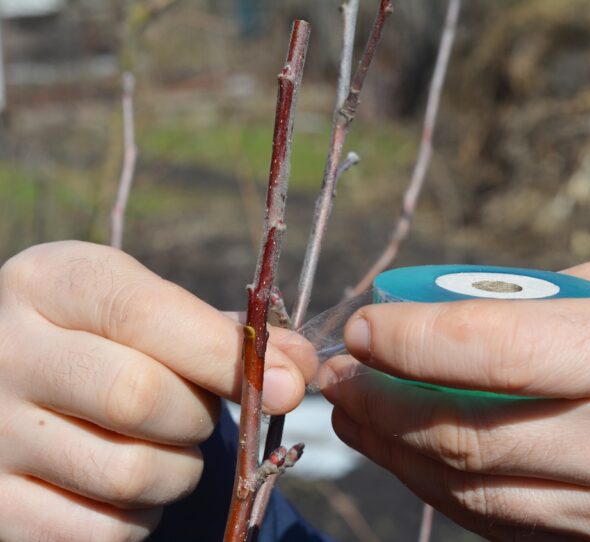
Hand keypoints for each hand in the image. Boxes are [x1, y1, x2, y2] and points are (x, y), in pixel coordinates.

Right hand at [0, 241, 313, 541]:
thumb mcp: (144, 310)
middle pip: (139, 398)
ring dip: (179, 471)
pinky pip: (101, 531)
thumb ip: (219, 333)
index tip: (288, 384)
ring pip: (129, 472)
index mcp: (47, 284)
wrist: (15, 383)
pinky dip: (139, 518)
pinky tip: (128, 484)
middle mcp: (5, 352)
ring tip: (166, 447)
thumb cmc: (101, 340)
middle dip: (198, 415)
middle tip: (198, 414)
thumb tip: (299, 368)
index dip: (227, 355)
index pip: (147, 316)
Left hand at [321, 261, 589, 540]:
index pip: (496, 351)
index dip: (412, 339)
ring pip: (471, 490)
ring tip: (354, 414)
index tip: (363, 326)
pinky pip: (502, 525)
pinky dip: (442, 490)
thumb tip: (473, 303)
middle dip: (380, 402)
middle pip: (464, 432)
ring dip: (395, 451)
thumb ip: (572, 296)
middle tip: (337, 373)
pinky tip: (411, 458)